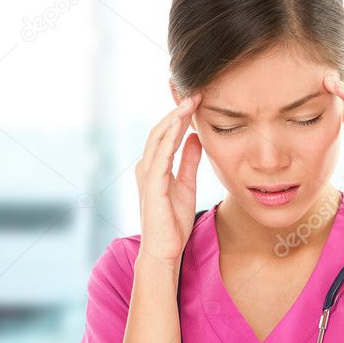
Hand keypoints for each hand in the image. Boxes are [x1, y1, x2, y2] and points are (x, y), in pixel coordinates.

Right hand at [135, 91, 203, 264]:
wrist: (164, 251)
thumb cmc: (172, 222)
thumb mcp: (186, 184)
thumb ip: (189, 161)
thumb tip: (197, 137)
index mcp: (154, 166)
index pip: (165, 133)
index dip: (179, 115)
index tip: (195, 98)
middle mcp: (146, 166)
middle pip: (160, 130)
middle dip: (176, 110)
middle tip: (194, 92)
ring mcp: (147, 175)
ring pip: (158, 138)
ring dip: (174, 118)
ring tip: (190, 102)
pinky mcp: (152, 186)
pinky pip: (161, 156)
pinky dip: (170, 138)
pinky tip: (182, 125)